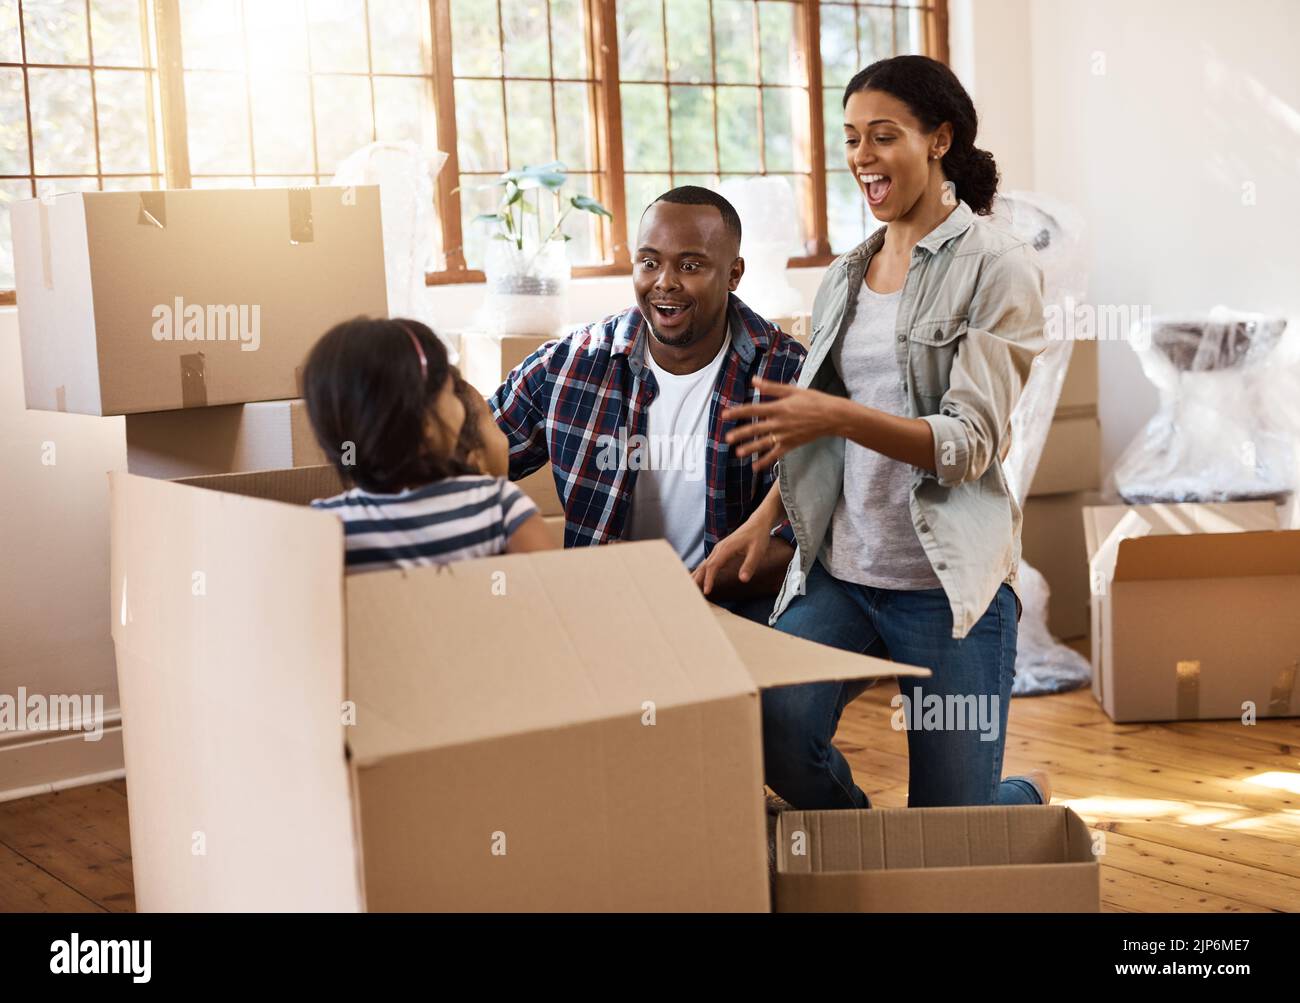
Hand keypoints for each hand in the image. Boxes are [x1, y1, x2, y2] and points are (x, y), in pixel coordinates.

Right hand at [691, 516, 769, 596]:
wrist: (757, 523)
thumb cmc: (758, 537)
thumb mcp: (757, 552)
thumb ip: (749, 565)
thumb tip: (743, 580)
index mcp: (726, 548)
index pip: (713, 566)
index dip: (709, 579)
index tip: (707, 592)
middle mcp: (719, 548)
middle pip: (704, 565)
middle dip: (696, 579)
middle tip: (689, 593)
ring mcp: (718, 549)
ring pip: (704, 564)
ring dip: (697, 575)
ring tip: (690, 587)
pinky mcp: (720, 550)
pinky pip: (708, 562)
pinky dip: (702, 571)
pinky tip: (699, 578)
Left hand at [722, 377, 844, 472]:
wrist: (832, 416)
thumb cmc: (814, 400)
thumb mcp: (792, 390)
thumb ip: (771, 387)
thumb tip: (753, 380)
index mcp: (778, 407)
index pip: (753, 410)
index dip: (738, 412)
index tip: (725, 415)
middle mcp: (779, 423)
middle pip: (755, 429)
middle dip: (740, 433)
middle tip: (727, 438)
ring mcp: (785, 436)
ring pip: (763, 443)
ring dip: (750, 448)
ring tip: (737, 453)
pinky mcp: (791, 445)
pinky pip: (775, 455)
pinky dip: (765, 461)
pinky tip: (755, 467)